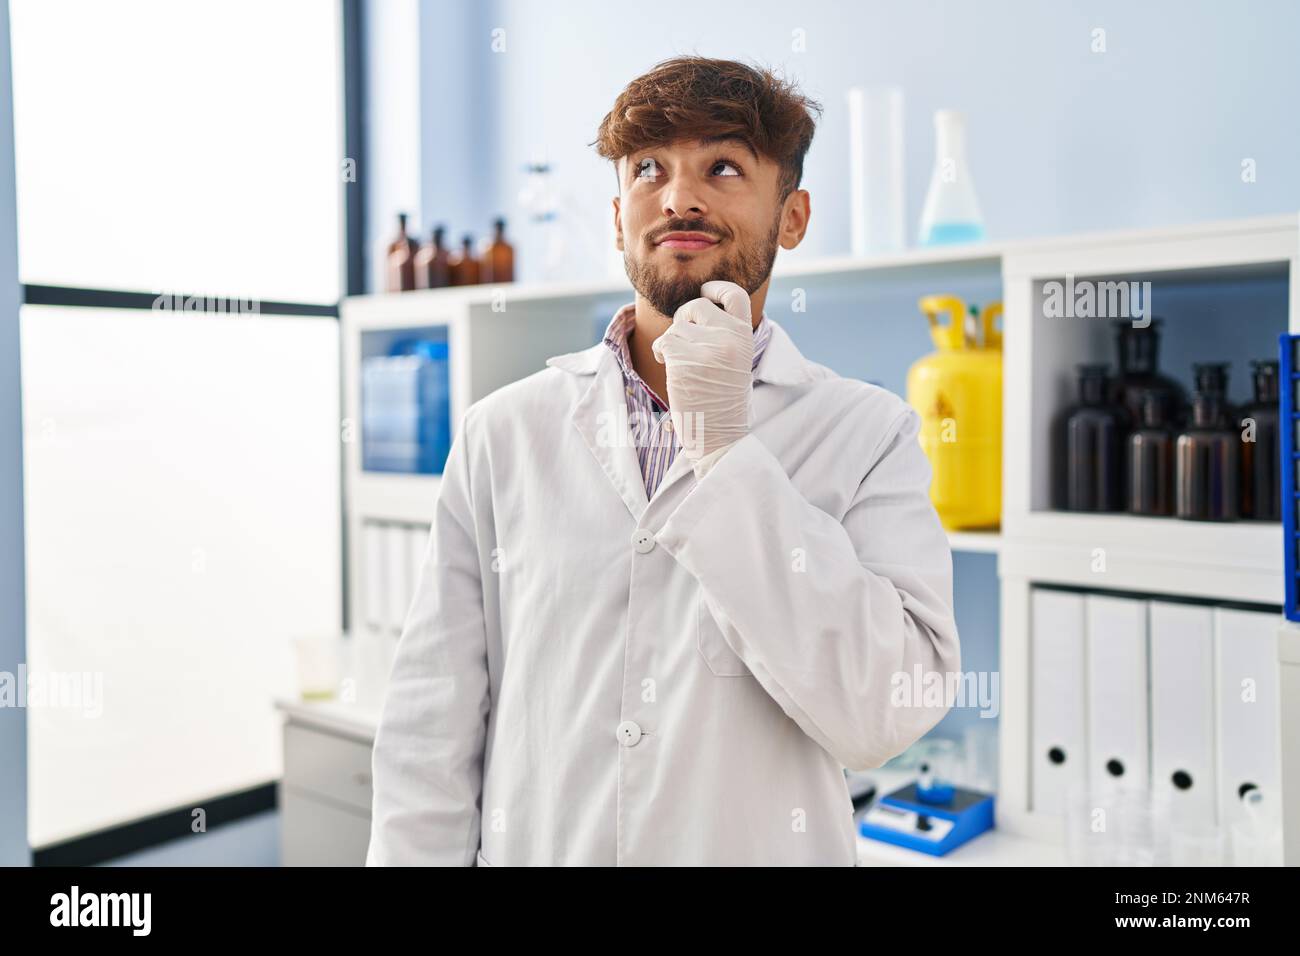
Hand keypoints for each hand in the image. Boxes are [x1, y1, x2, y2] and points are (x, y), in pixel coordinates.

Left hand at [651, 280, 754, 472]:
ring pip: (677, 326)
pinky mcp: (684, 359)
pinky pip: (664, 342)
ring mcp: (707, 348)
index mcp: (744, 337)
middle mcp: (729, 337)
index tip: (705, 290)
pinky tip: (668, 366)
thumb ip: (724, 336)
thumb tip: (696, 312)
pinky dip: (661, 352)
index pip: (735, 295)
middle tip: (682, 340)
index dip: (717, 288)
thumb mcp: (735, 363)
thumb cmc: (723, 404)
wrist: (719, 436)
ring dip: (672, 342)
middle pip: (697, 306)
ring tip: (680, 364)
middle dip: (684, 319)